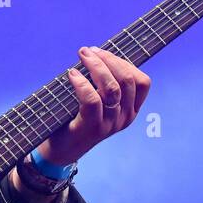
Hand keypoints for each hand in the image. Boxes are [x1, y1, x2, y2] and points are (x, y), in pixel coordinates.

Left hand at [40, 46, 150, 165]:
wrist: (60, 151)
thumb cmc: (76, 119)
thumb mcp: (98, 102)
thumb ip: (103, 83)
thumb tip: (97, 52)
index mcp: (131, 110)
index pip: (142, 82)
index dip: (124, 62)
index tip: (103, 52)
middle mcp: (125, 118)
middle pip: (127, 81)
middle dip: (108, 60)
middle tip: (87, 51)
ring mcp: (110, 124)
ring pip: (111, 88)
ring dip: (96, 66)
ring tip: (81, 56)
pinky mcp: (92, 128)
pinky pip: (92, 100)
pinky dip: (82, 83)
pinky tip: (72, 74)